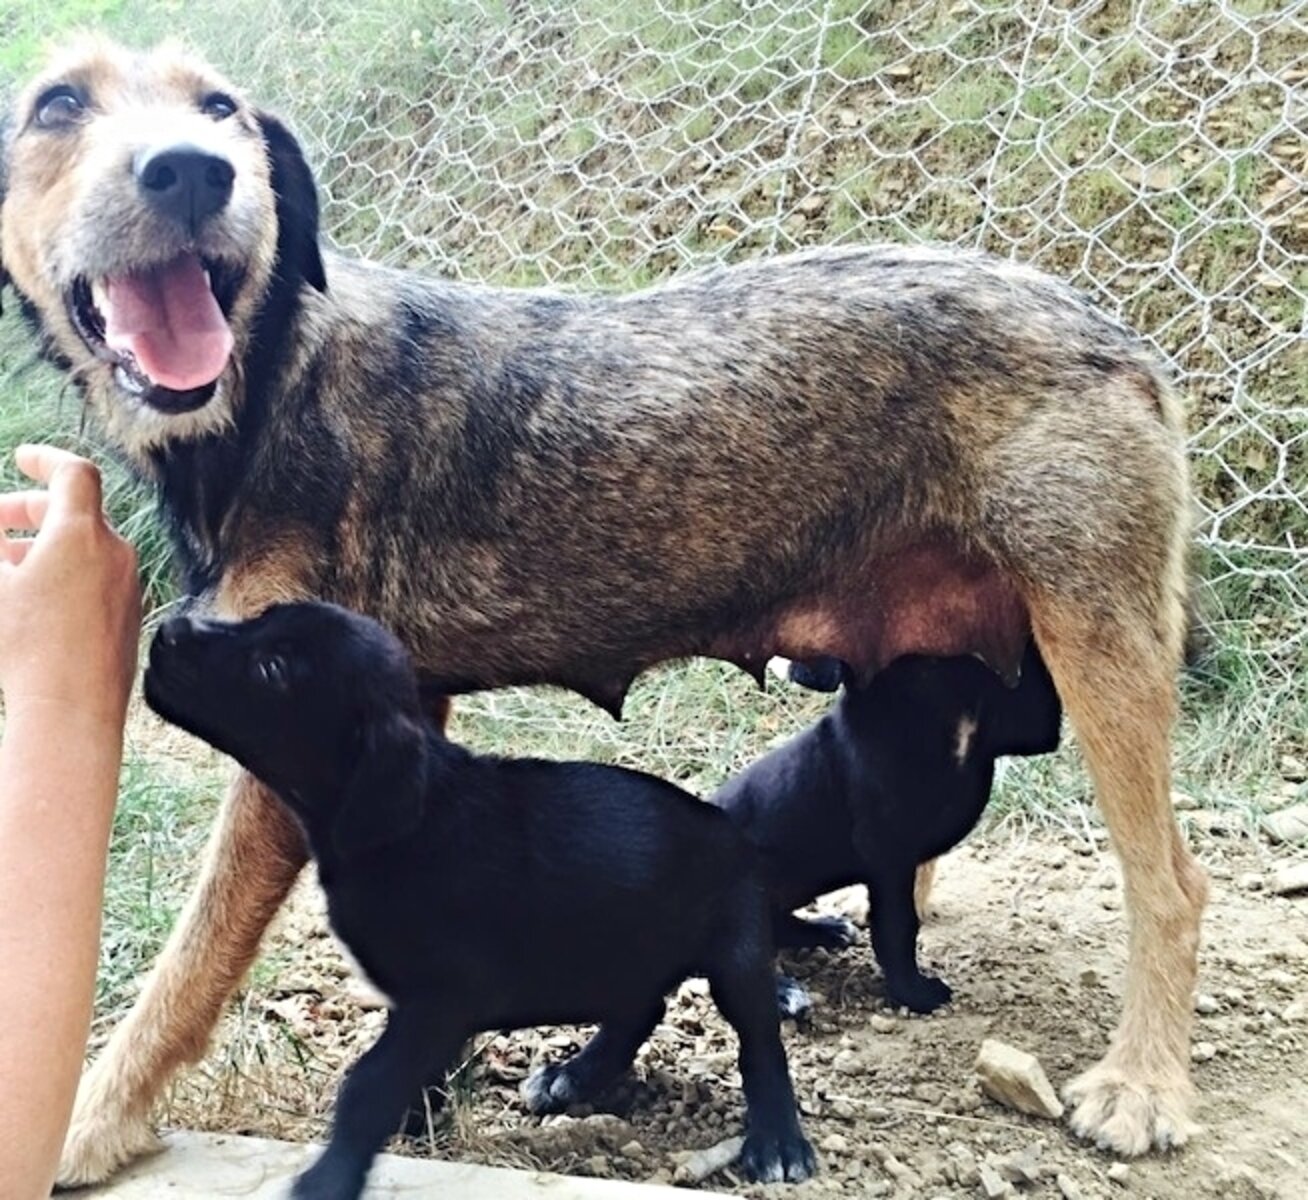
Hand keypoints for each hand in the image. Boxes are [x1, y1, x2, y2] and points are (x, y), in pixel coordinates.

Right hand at [0, 445, 141, 726]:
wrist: (73, 709)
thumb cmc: (24, 646)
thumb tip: (0, 543)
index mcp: (83, 534)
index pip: (75, 473)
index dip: (47, 459)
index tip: (22, 459)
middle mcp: (115, 552)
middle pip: (75, 511)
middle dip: (28, 509)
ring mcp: (127, 583)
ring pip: (84, 546)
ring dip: (43, 543)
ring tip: (4, 562)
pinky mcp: (129, 612)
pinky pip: (97, 576)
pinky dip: (64, 571)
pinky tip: (33, 594)